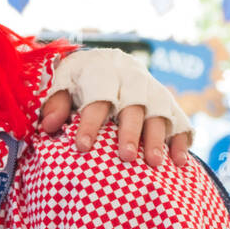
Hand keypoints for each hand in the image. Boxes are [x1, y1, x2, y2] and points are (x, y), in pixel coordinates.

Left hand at [41, 48, 191, 167]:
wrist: (103, 64)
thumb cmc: (76, 83)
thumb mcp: (60, 85)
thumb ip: (55, 104)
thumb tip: (48, 125)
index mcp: (103, 72)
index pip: (98, 97)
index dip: (91, 122)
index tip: (82, 147)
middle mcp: (132, 81)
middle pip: (134, 107)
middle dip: (131, 132)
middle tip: (126, 157)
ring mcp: (153, 93)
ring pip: (159, 114)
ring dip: (157, 139)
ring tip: (153, 164)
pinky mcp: (168, 105)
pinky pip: (180, 121)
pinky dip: (180, 141)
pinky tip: (178, 162)